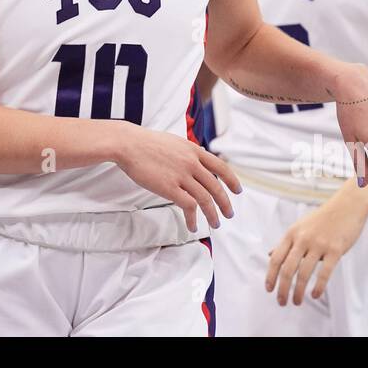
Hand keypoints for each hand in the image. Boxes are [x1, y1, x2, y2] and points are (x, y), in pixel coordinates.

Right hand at [115, 126, 241, 231]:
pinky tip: (192, 225)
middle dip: (225, 203)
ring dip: (212, 214)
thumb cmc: (146, 143)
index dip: (232, 180)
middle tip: (229, 214)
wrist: (129, 144)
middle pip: (216, 186)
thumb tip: (196, 160)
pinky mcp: (170, 188)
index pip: (221, 167)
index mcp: (194, 150)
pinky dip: (193, 218)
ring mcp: (182, 175)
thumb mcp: (174, 142)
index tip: (238, 190)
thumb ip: (187, 152)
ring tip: (215, 224)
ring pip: (205, 199)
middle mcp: (192, 163)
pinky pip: (188, 207)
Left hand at [265, 192, 367, 304]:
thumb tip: (270, 255)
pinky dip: (318, 287)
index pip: (276, 258)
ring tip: (297, 301)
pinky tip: (315, 295)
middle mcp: (302, 239)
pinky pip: (324, 273)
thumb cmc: (322, 218)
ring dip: (298, 291)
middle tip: (282, 302)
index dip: (270, 276)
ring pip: (304, 273)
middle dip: (282, 288)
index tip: (269, 289)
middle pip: (287, 269)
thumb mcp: (299, 227)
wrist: (347, 206)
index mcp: (292, 234)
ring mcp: (319, 244)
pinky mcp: (335, 250)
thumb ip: (286, 242)